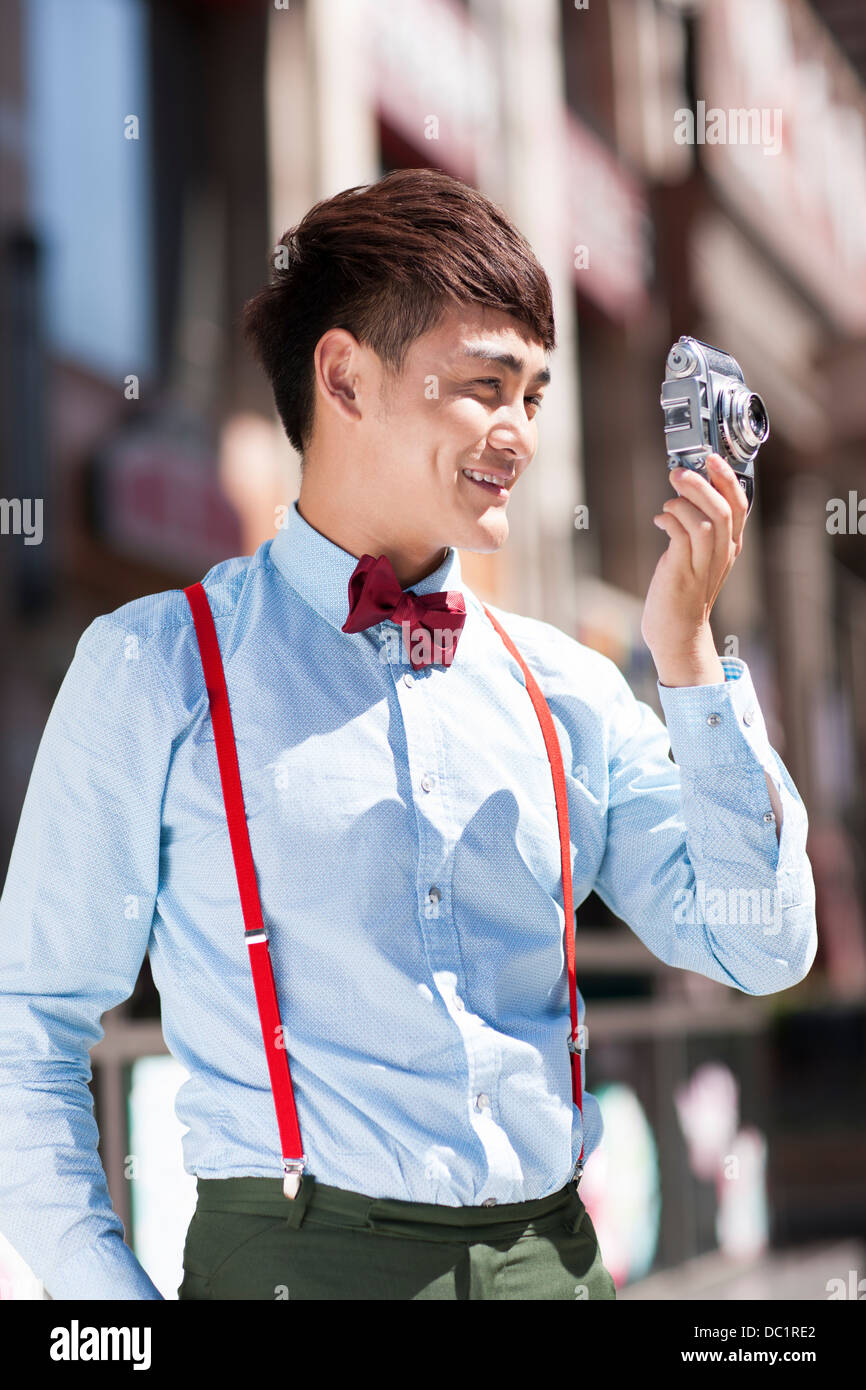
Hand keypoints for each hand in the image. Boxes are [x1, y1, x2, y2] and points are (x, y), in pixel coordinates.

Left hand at [641, 453, 748, 685]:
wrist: (676, 633)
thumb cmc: (682, 592)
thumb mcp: (696, 556)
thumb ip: (695, 528)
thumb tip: (681, 494)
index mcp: (730, 547)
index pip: (741, 506)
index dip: (728, 479)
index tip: (712, 458)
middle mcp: (722, 555)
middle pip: (725, 509)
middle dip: (703, 484)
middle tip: (679, 471)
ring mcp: (704, 565)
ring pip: (708, 522)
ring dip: (685, 502)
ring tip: (668, 500)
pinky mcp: (684, 574)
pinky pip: (682, 537)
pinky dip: (670, 520)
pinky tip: (660, 520)